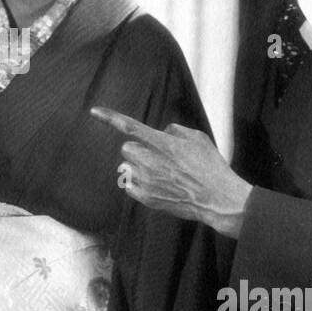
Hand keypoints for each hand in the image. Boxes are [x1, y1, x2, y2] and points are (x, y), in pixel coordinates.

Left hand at [90, 106, 252, 237]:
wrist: (217, 199)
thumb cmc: (210, 167)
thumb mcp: (197, 138)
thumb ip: (174, 131)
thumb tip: (161, 132)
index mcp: (162, 143)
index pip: (130, 126)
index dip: (110, 117)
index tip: (94, 111)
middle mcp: (150, 161)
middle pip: (126, 148)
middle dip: (138, 150)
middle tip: (157, 156)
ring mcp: (146, 181)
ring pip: (127, 167)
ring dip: (139, 167)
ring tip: (162, 174)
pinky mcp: (145, 197)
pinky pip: (129, 185)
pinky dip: (139, 183)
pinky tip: (158, 185)